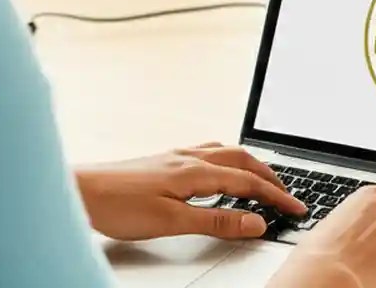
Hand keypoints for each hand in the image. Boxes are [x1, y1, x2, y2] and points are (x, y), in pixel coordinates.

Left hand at [74, 142, 306, 240]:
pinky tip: (219, 171)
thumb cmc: (117, 205)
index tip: (296, 209)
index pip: (248, 182)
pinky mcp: (163, 160)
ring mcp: (174, 156)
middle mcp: (187, 157)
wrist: (78, 190)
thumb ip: (216, 221)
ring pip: (225, 152)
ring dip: (250, 165)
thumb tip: (254, 221)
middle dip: (270, 176)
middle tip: (289, 195)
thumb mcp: (171, 221)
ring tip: (263, 180)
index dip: (276, 196)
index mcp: (194, 171)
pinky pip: (207, 153)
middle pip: (242, 159)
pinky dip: (226, 161)